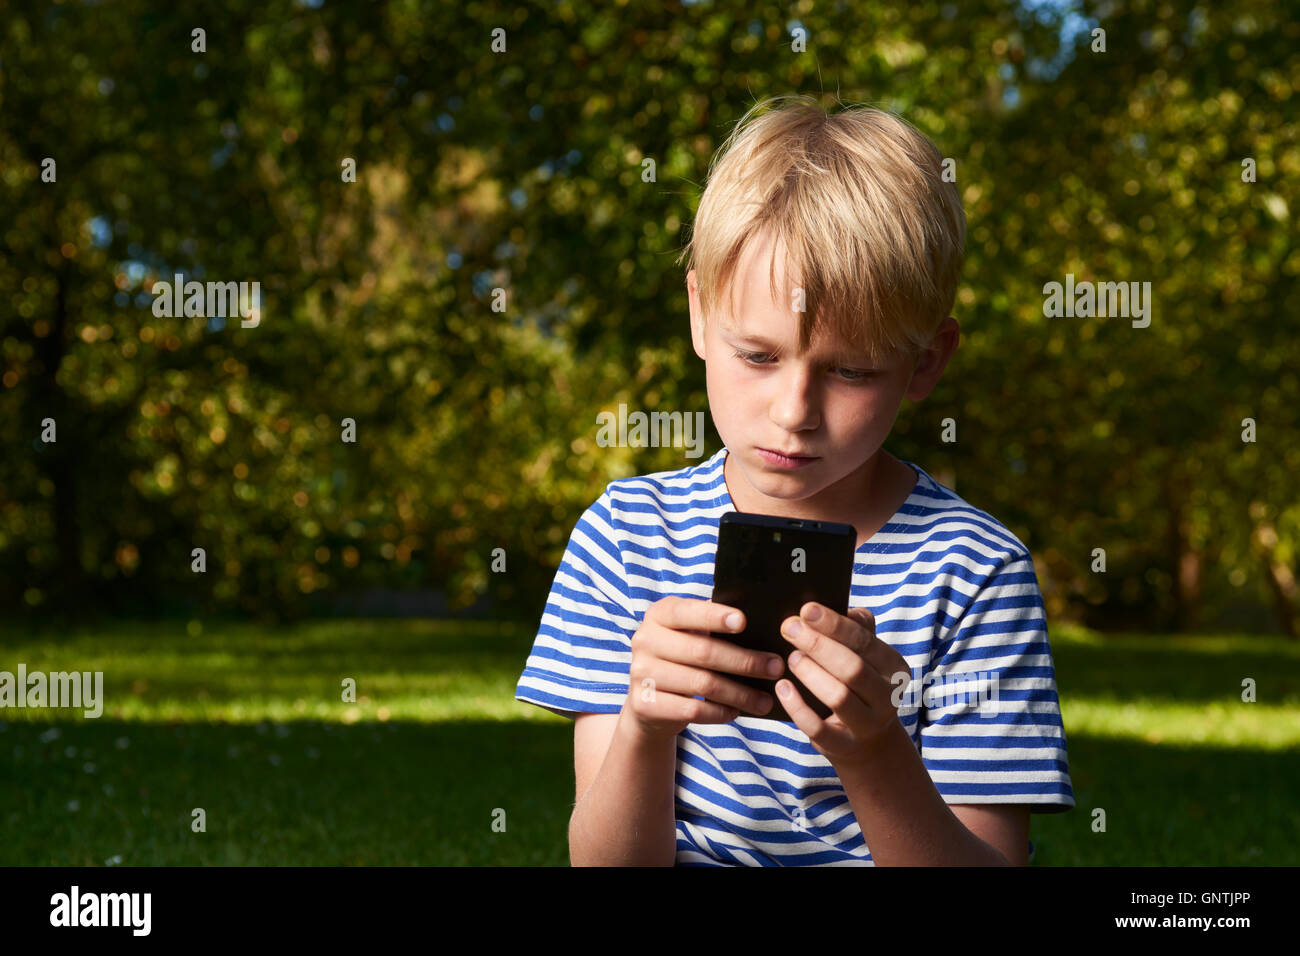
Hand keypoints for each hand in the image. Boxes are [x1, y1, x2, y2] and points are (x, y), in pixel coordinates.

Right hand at [623, 596, 787, 741]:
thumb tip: (762, 629)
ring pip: (702, 684)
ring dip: (740, 693)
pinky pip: (693, 710)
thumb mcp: (689, 635)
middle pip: (703, 652)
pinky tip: (736, 711)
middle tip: (775, 668)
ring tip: (765, 700)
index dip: (715, 617)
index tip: (744, 622)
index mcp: (659, 615)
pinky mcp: (645, 705)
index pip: (687, 612)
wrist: (648, 701)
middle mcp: (645, 640)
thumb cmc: (681, 659)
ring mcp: (641, 673)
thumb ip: (712, 628)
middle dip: (745, 661)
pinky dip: (720, 712)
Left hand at [777, 602, 910, 769]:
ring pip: (838, 697)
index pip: (865, 641)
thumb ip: (858, 630)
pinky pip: (818, 728)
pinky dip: (797, 706)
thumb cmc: (860, 684)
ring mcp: (867, 725)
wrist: (869, 742)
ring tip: (790, 657)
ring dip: (810, 673)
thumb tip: (839, 607)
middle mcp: (887, 698)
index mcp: (894, 668)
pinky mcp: (844, 746)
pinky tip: (782, 688)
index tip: (806, 610)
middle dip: (818, 645)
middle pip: (852, 668)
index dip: (835, 625)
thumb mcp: (866, 657)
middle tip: (788, 628)